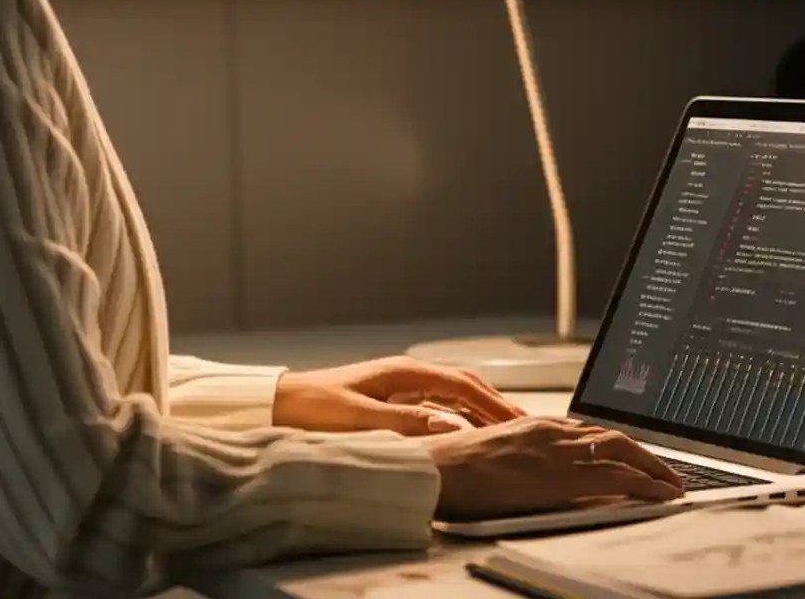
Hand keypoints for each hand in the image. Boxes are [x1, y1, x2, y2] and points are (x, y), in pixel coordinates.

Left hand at [272, 356, 525, 434]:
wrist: (277, 405)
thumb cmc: (311, 408)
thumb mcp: (358, 416)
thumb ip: (403, 420)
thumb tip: (449, 422)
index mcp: (404, 372)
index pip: (463, 386)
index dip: (493, 404)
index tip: (518, 422)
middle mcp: (407, 375)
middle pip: (466, 386)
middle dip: (497, 403)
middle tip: (527, 424)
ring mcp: (401, 386)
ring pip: (455, 395)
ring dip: (482, 410)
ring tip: (507, 429)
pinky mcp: (393, 399)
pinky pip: (438, 405)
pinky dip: (461, 416)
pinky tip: (470, 432)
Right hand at [423, 417, 683, 520]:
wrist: (436, 471)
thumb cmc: (454, 468)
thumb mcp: (495, 452)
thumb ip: (525, 455)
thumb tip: (542, 470)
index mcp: (536, 424)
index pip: (590, 429)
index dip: (619, 445)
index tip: (635, 456)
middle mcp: (552, 430)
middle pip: (613, 436)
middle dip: (645, 454)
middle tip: (666, 471)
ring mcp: (558, 450)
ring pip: (622, 451)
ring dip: (653, 467)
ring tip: (672, 484)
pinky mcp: (560, 475)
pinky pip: (615, 476)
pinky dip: (644, 483)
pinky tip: (659, 494)